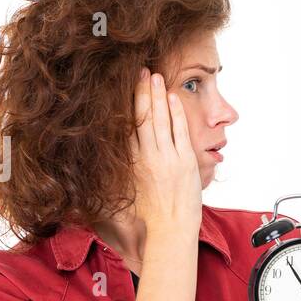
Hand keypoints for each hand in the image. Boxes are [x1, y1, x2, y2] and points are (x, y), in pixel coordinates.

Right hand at [130, 67, 201, 228]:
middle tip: (139, 71)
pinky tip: (171, 97)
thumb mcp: (129, 188)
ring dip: (156, 95)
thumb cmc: (151, 214)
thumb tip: (116, 151)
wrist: (170, 229)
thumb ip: (125, 166)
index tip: (123, 87)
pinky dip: (175, 112)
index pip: (126, 126)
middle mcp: (146, 158)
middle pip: (141, 117)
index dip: (126, 104)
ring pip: (159, 120)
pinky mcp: (184, 162)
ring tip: (154, 75)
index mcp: (131, 163)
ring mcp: (166, 158)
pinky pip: (179, 131)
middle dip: (140, 92)